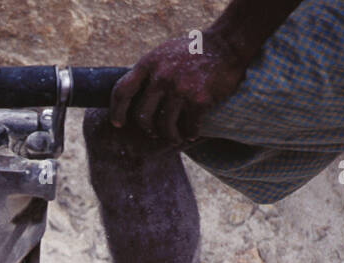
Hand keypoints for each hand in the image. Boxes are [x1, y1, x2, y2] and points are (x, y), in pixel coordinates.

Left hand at [110, 30, 253, 142]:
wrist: (226, 45)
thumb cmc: (193, 50)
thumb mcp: (164, 52)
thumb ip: (149, 71)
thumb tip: (132, 95)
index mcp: (149, 63)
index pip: (122, 91)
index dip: (117, 111)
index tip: (118, 123)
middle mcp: (161, 77)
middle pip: (142, 116)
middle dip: (148, 128)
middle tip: (154, 132)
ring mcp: (179, 89)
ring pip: (164, 126)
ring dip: (170, 135)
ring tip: (175, 136)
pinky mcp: (199, 100)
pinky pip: (189, 127)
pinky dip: (190, 133)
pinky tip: (192, 133)